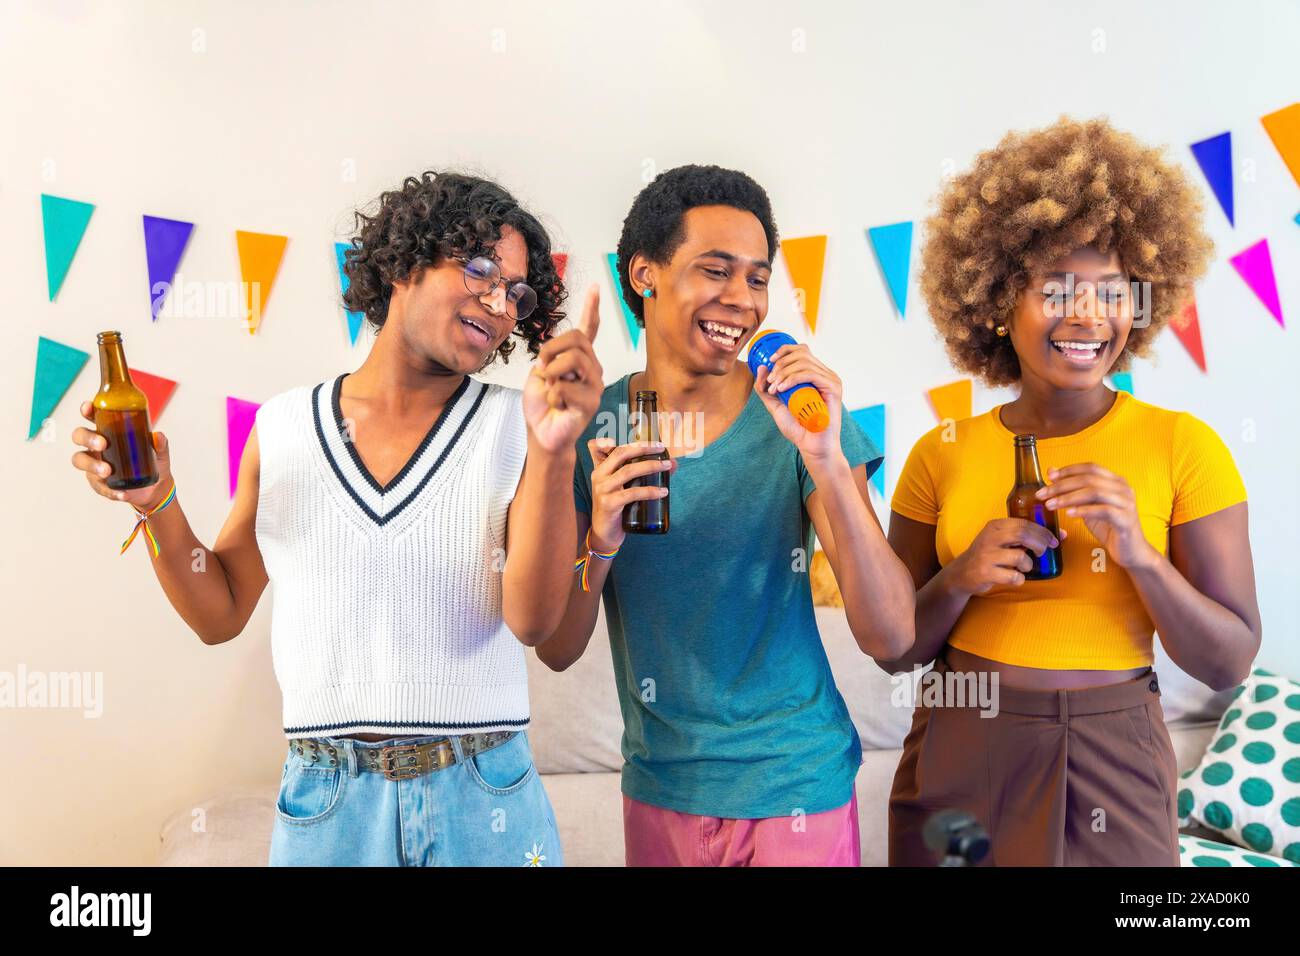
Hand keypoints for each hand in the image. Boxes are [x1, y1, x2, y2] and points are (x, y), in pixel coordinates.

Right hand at [70, 400, 173, 510]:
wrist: (155, 488)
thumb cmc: (152, 462)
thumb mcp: (160, 453)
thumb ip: (160, 444)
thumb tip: (158, 436)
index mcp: (109, 431)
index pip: (93, 417)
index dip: (87, 410)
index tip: (88, 408)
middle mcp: (97, 446)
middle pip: (79, 436)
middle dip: (88, 438)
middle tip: (103, 444)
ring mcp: (95, 463)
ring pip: (79, 460)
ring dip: (91, 465)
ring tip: (107, 471)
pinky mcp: (98, 483)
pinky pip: (97, 486)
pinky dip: (109, 490)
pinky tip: (122, 493)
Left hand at [523, 283, 603, 453]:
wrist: (542, 433)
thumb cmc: (541, 406)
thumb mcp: (539, 372)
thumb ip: (551, 357)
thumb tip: (559, 355)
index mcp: (579, 358)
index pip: (588, 328)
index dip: (591, 307)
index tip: (595, 288)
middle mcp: (592, 368)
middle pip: (576, 338)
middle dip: (551, 350)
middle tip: (543, 370)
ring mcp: (595, 384)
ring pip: (573, 359)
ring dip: (551, 373)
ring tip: (550, 389)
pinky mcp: (591, 401)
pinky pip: (565, 386)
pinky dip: (551, 395)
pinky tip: (557, 405)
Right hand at [585, 437, 675, 551]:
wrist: (604, 532)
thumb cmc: (617, 506)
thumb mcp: (624, 487)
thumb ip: (642, 474)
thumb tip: (673, 463)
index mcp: (600, 468)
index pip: (598, 447)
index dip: (608, 440)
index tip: (630, 438)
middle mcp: (598, 475)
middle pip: (620, 453)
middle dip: (643, 448)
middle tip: (661, 448)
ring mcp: (602, 489)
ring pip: (628, 471)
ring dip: (651, 466)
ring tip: (667, 466)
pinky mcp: (609, 504)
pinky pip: (632, 493)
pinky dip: (650, 491)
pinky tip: (663, 491)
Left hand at [752, 343, 841, 460]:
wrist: (812, 446)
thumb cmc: (797, 427)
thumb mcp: (775, 405)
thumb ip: (765, 389)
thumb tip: (761, 367)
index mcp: (815, 374)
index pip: (801, 350)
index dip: (784, 350)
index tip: (770, 361)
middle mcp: (825, 374)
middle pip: (802, 353)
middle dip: (781, 364)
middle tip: (770, 381)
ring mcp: (831, 380)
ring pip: (805, 362)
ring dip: (784, 372)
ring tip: (775, 388)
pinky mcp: (833, 388)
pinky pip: (811, 374)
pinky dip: (793, 378)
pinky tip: (782, 388)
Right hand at [947, 517, 1066, 595]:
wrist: (962, 572)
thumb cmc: (989, 554)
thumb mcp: (1002, 539)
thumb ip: (1027, 536)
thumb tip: (1061, 535)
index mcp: (995, 526)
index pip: (1024, 523)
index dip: (1043, 531)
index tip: (1055, 540)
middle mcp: (989, 538)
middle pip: (1022, 534)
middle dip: (1040, 544)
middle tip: (1044, 552)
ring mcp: (986, 555)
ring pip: (1020, 557)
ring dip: (1028, 564)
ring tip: (1024, 567)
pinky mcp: (986, 572)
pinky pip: (1013, 576)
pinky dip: (1019, 579)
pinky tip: (1014, 577)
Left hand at [1038, 463, 1157, 569]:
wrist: (1131, 551)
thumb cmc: (1109, 527)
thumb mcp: (1088, 506)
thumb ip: (1074, 490)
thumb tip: (1052, 472)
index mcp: (1116, 481)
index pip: (1090, 468)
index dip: (1068, 470)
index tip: (1050, 477)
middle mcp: (1123, 488)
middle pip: (1089, 479)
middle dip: (1062, 485)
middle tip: (1042, 494)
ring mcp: (1127, 503)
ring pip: (1095, 492)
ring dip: (1068, 497)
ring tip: (1051, 505)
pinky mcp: (1126, 520)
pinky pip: (1104, 510)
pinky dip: (1084, 510)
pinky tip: (1069, 514)